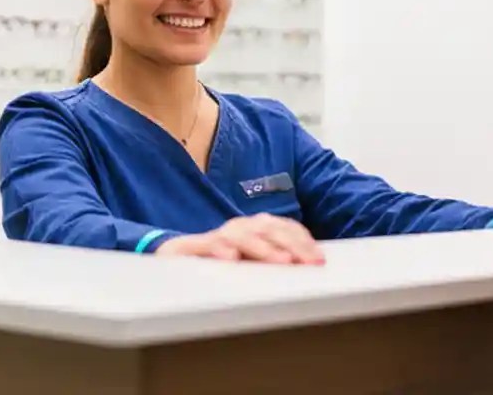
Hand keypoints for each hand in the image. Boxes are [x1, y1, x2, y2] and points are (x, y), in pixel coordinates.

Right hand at [156, 214, 324, 264]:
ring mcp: (217, 236)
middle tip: (307, 263)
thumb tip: (310, 266)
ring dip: (264, 248)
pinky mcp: (191, 246)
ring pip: (243, 236)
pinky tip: (232, 258)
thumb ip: (276, 259)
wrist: (173, 259)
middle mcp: (239, 227)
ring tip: (282, 261)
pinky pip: (207, 245)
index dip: (303, 241)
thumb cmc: (221, 261)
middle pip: (269, 230)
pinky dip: (220, 250)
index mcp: (256, 228)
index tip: (318, 259)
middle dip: (292, 245)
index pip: (284, 228)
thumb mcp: (253, 260)